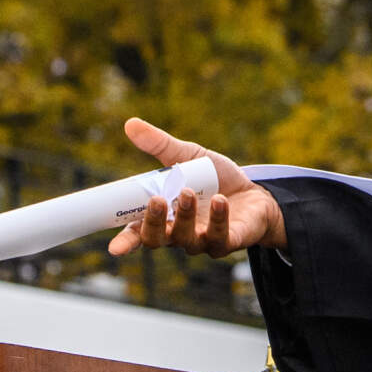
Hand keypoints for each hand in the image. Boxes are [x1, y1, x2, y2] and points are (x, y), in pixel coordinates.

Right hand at [107, 117, 286, 256]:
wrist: (256, 192)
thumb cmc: (215, 179)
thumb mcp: (187, 157)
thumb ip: (160, 145)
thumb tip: (130, 124)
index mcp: (163, 218)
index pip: (138, 233)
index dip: (126, 241)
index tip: (115, 247)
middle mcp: (178, 234)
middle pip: (157, 240)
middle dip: (153, 224)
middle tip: (157, 201)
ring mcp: (202, 241)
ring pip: (186, 239)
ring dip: (185, 216)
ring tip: (187, 192)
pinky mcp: (226, 242)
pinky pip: (218, 237)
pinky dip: (217, 218)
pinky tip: (219, 201)